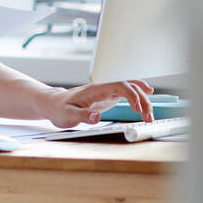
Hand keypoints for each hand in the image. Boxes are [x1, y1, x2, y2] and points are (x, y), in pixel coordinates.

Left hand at [36, 79, 155, 127]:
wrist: (53, 104)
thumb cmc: (59, 109)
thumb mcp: (67, 115)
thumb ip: (81, 116)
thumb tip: (96, 117)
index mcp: (95, 89)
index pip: (119, 85)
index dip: (131, 95)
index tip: (137, 109)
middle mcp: (103, 87)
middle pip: (129, 86)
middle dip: (142, 99)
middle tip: (148, 117)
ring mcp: (106, 91)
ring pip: (130, 88)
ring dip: (143, 99)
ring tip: (149, 115)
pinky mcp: (108, 97)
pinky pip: (127, 93)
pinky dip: (138, 95)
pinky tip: (147, 97)